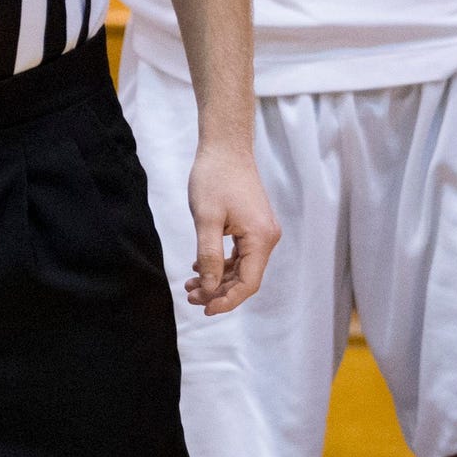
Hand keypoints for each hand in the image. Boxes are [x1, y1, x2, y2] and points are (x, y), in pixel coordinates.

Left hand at [182, 139, 277, 315]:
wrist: (225, 147)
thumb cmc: (214, 178)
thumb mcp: (206, 219)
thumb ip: (208, 256)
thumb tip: (209, 288)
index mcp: (261, 238)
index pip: (248, 283)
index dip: (227, 300)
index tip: (204, 309)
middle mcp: (267, 237)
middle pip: (246, 278)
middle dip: (218, 291)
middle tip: (189, 295)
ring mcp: (262, 232)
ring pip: (242, 268)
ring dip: (217, 279)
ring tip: (190, 285)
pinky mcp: (253, 226)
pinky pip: (240, 255)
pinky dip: (221, 264)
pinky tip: (198, 266)